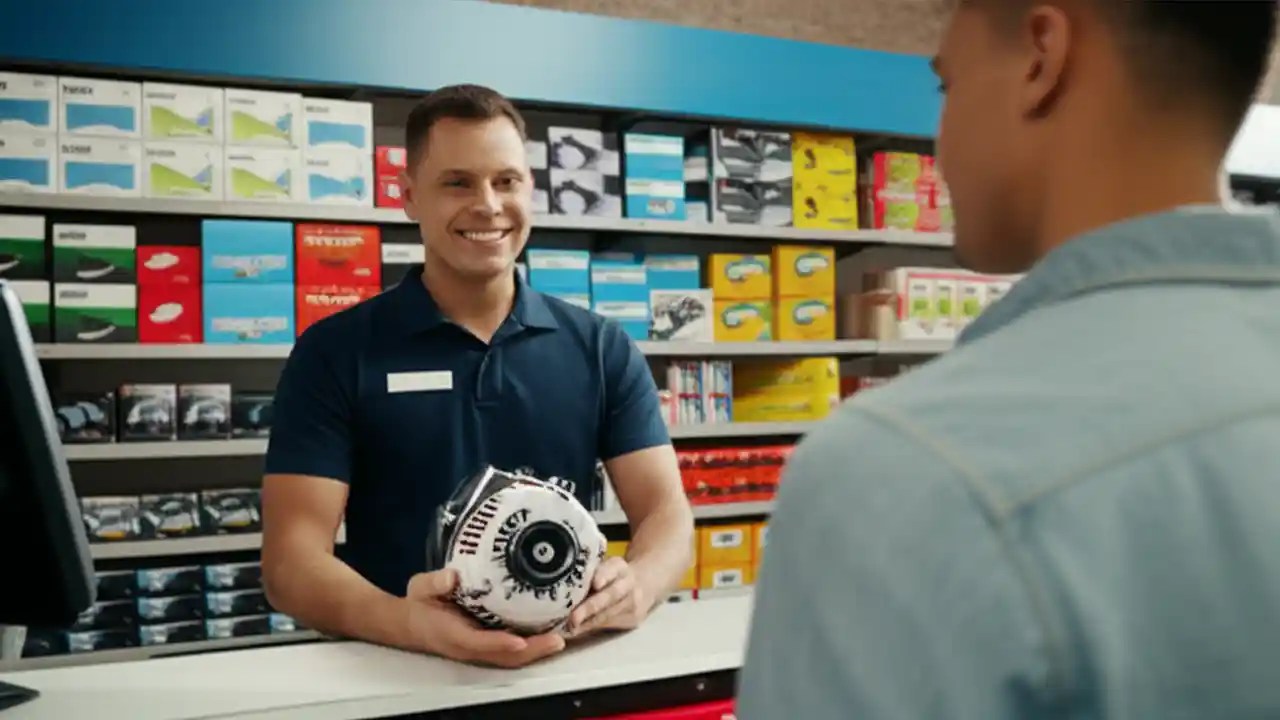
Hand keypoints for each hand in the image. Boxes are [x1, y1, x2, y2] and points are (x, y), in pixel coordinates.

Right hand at [405, 568, 564, 667]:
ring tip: (560, 639)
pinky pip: (510, 650)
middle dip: (531, 651)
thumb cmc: (420, 603)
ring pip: (510, 657)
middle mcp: (469, 646)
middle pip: (502, 656)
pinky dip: (530, 646)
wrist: (411, 622)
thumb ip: (434, 583)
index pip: (477, 642)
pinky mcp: (486, 644)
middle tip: (557, 640)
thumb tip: (452, 577)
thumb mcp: (420, 588)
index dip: (499, 643)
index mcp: (452, 633)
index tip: (519, 641)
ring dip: (535, 651)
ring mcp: (479, 649)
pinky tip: (548, 634)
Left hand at [564, 556, 652, 638]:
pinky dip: (590, 629)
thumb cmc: (613, 575)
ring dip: (588, 623)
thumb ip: (588, 572)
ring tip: (569, 629)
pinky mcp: (634, 619)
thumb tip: (557, 583)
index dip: (604, 575)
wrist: (645, 584)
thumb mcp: (604, 566)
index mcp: (619, 566)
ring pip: (610, 614)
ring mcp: (634, 602)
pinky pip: (609, 625)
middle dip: (591, 607)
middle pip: (611, 595)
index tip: (595, 583)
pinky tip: (576, 632)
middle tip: (573, 618)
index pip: (612, 568)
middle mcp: (629, 583)